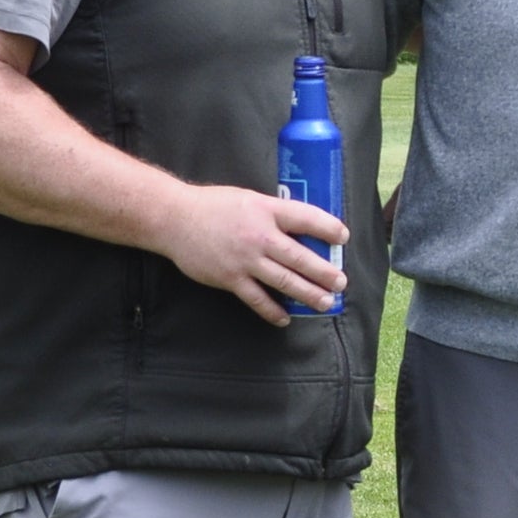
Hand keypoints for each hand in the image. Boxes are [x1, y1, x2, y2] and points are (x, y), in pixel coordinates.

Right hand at [161, 183, 348, 326]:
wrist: (175, 219)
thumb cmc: (212, 205)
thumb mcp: (248, 199)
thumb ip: (272, 213)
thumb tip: (300, 227)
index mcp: (266, 210)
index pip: (305, 217)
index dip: (328, 227)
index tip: (343, 237)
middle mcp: (259, 235)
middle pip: (300, 257)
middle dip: (324, 272)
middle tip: (341, 282)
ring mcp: (245, 260)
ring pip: (284, 281)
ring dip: (307, 294)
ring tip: (326, 302)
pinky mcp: (230, 279)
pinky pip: (256, 299)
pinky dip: (272, 311)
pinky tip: (285, 318)